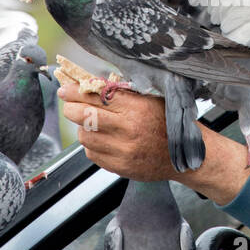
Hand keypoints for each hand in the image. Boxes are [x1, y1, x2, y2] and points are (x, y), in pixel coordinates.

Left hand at [57, 84, 249, 203]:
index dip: (75, 91)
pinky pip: (93, 154)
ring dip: (82, 128)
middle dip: (71, 108)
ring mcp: (124, 152)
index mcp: (137, 109)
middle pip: (84, 117)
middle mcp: (129, 131)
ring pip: (85, 137)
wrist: (184, 156)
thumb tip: (90, 82)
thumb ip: (124, 91)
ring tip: (91, 123)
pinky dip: (92, 145)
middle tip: (70, 104)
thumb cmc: (166, 122)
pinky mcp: (120, 168)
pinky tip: (102, 139)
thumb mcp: (150, 99)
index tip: (65, 88)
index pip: (96, 97)